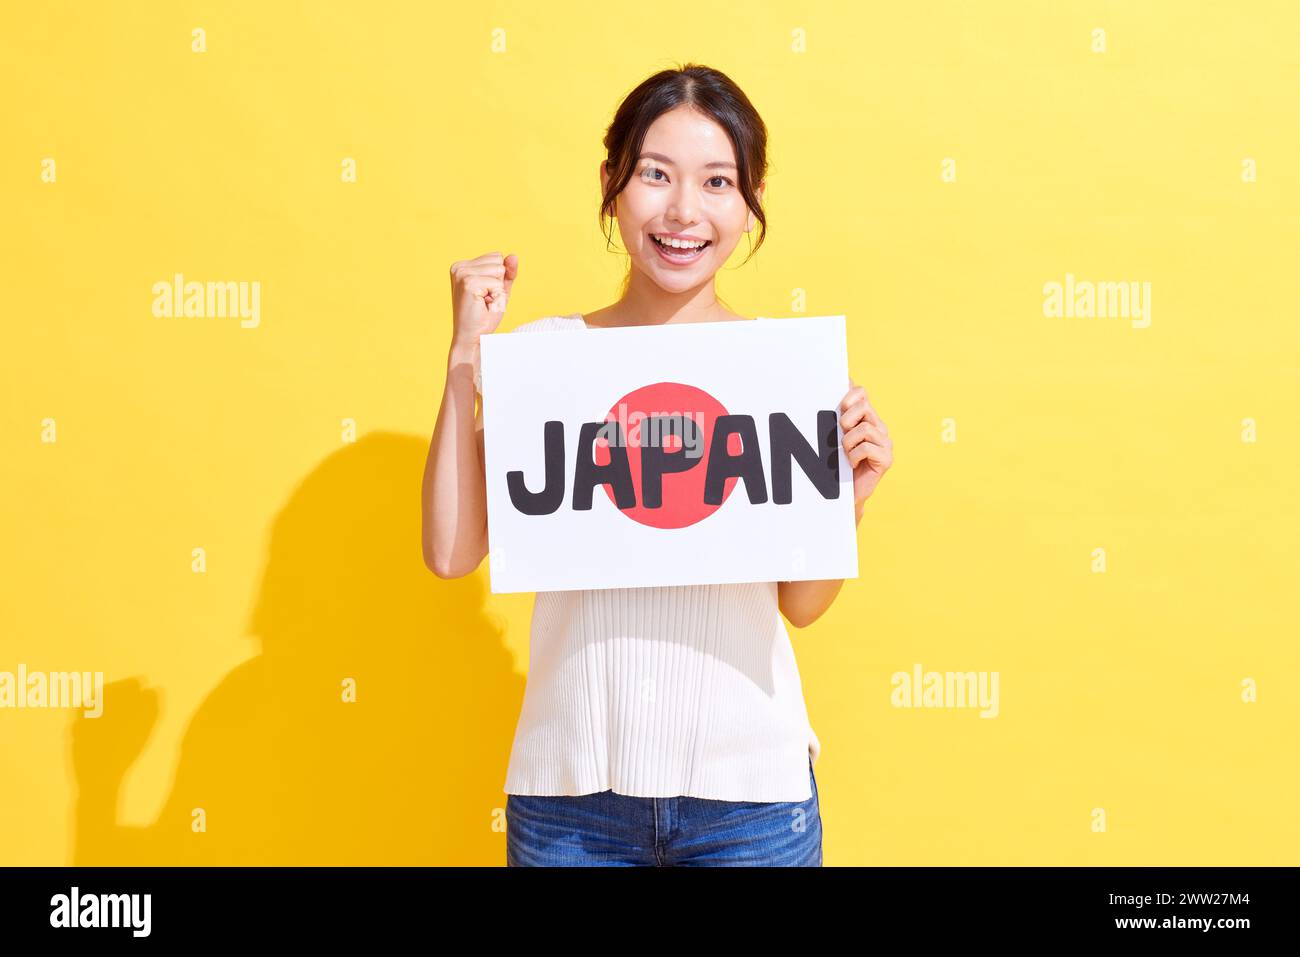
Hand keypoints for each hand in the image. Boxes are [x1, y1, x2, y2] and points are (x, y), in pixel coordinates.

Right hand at [449, 251, 517, 350]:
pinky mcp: (468, 283)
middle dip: (498, 283)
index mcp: (462, 266)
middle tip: (485, 300)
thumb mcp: (499, 290)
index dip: (498, 278)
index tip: (485, 294)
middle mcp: (459, 267)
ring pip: (499, 270)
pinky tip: (483, 306)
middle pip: (498, 261)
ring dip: (497, 290)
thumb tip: (513, 255)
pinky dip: (496, 297)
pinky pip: (497, 283)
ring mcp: (462, 274)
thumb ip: (507, 272)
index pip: (496, 256)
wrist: (473, 338)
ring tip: (484, 303)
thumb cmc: (484, 316)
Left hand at [839, 379, 892, 513]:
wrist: (846, 493)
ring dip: (848, 442)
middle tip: (842, 435)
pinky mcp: (887, 459)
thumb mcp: (835, 436)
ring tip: (846, 453)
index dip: (849, 395)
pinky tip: (852, 464)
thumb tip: (834, 391)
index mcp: (867, 418)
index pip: (861, 392)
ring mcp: (885, 443)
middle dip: (846, 419)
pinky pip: (866, 447)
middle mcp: (879, 427)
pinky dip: (853, 456)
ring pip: (864, 429)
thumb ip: (837, 417)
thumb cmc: (838, 463)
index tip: (839, 407)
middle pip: (864, 407)